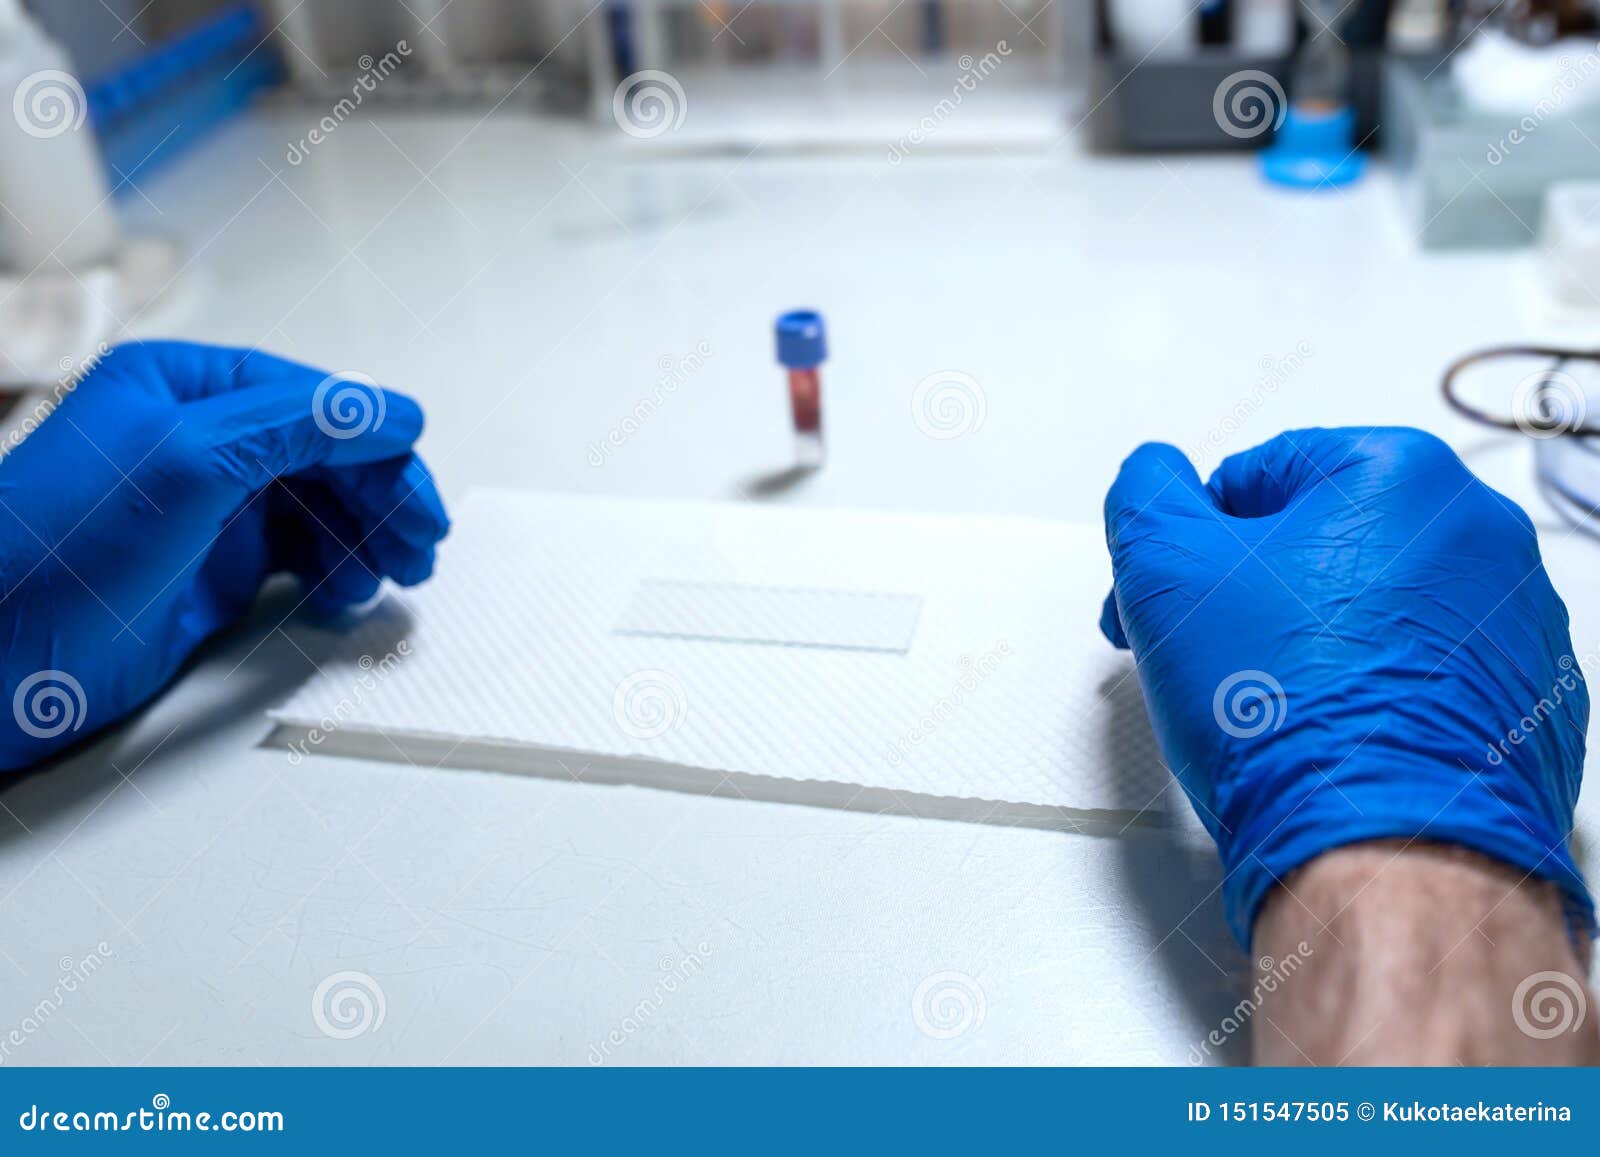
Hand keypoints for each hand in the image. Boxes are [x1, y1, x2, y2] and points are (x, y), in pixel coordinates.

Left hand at [0, 341, 449, 770]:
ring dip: (365, 536)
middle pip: (323, 456)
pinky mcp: (209, 574)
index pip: (308, 401)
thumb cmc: (61, 548)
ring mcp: (205, 510)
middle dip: (378, 496)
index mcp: (183, 389)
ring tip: (395, 573)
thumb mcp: (191, 460)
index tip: (418, 483)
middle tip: (420, 544)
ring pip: (317, 508)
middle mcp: (197, 442)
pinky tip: (345, 592)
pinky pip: (295, 558)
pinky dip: (332, 572)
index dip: (373, 441)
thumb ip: (297, 425)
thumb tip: (388, 412)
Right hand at [1101, 427, 1590, 945]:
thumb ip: (1145, 495)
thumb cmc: (1292, 715)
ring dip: (1313, 641)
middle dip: (1250, 592)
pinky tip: (1330, 738)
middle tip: (1205, 654)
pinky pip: (1429, 675)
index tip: (1165, 601)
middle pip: (1323, 540)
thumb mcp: (1163, 570)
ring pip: (1376, 608)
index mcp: (1401, 474)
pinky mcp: (1528, 703)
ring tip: (1269, 706)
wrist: (1387, 851)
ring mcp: (1516, 622)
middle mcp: (1479, 535)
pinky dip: (1375, 694)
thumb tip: (1153, 476)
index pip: (1256, 474)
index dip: (1189, 542)